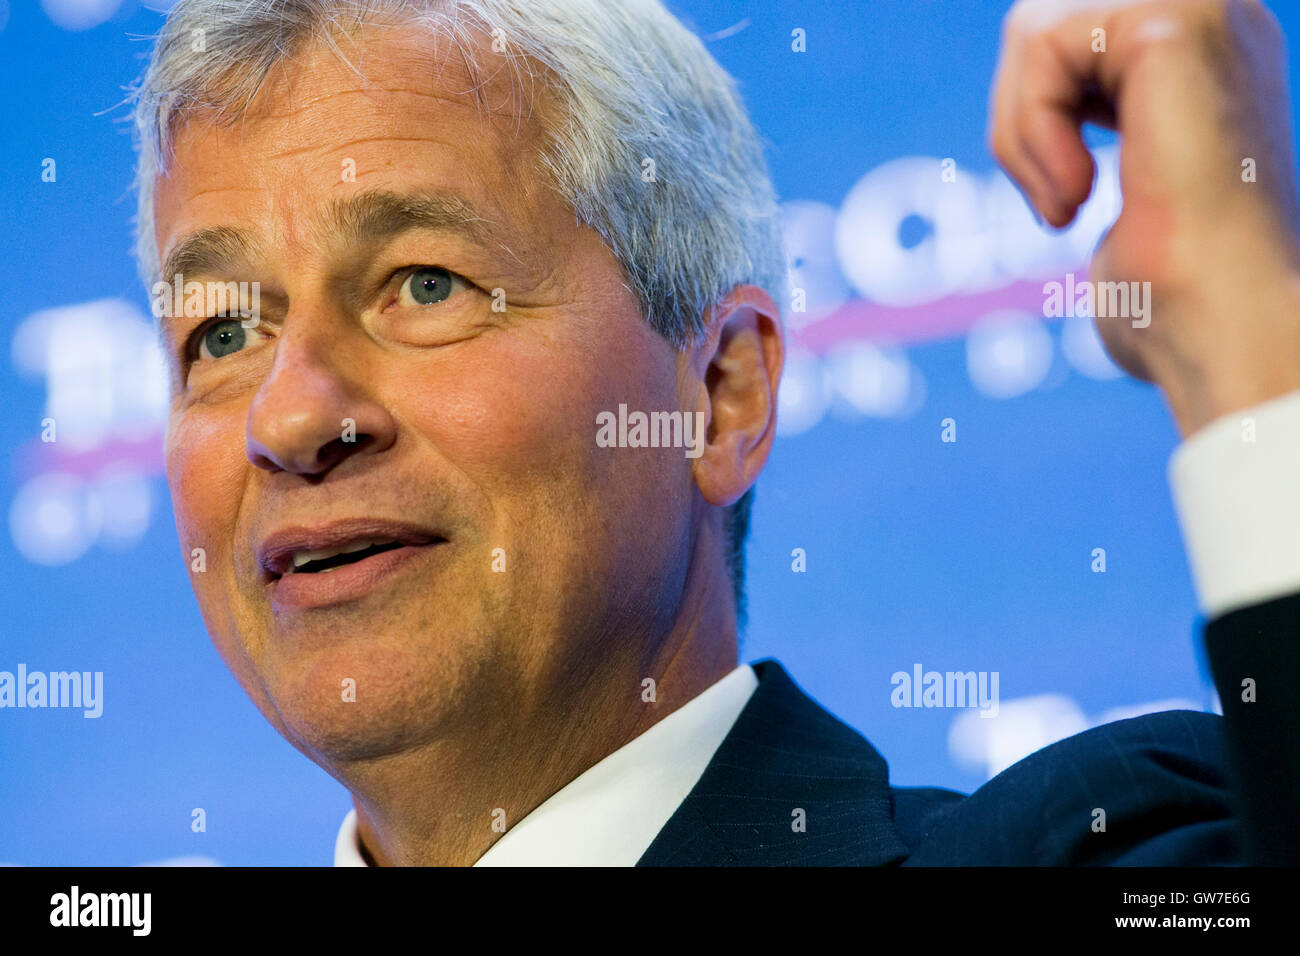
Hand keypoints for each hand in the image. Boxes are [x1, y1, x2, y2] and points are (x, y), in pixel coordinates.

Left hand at [990, 0, 1299, 435]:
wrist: (1226, 324)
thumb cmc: (1175, 301)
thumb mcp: (1128, 204)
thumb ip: (1083, 144)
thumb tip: (1038, 146)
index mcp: (1206, 55)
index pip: (1067, 40)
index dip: (1037, 117)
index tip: (1070, 197)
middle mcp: (1216, 17)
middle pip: (1042, 20)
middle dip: (1018, 121)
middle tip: (1059, 206)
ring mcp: (1206, 11)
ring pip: (1033, 27)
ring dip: (1020, 135)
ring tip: (1067, 204)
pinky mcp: (1175, 24)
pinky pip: (1042, 43)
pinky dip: (1032, 129)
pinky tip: (1078, 191)